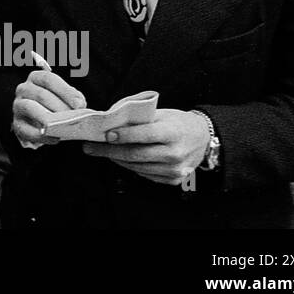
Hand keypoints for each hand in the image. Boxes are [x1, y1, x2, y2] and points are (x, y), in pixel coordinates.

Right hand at [11, 69, 87, 149]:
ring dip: (48, 118)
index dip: (65, 91)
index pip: (49, 79)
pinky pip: (26, 130)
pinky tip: (55, 138)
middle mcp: (24, 89)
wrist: (41, 121)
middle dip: (59, 107)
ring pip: (31, 108)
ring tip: (62, 126)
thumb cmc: (55, 106)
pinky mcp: (17, 124)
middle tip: (74, 118)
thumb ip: (73, 98)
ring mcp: (18, 106)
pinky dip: (41, 136)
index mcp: (36, 78)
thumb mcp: (65, 97)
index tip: (79, 105)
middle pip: (41, 95)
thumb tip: (79, 106)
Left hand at [81, 108, 210, 185]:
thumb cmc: (178, 123)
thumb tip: (111, 122)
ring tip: (100, 151)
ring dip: (116, 159)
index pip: (145, 134)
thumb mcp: (162, 114)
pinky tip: (119, 158)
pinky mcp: (172, 180)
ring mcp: (174, 169)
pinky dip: (129, 166)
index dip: (124, 135)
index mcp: (173, 132)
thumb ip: (140, 118)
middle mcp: (175, 153)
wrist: (203, 138)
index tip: (106, 134)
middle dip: (109, 151)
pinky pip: (144, 174)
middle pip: (136, 154)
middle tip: (90, 147)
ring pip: (137, 166)